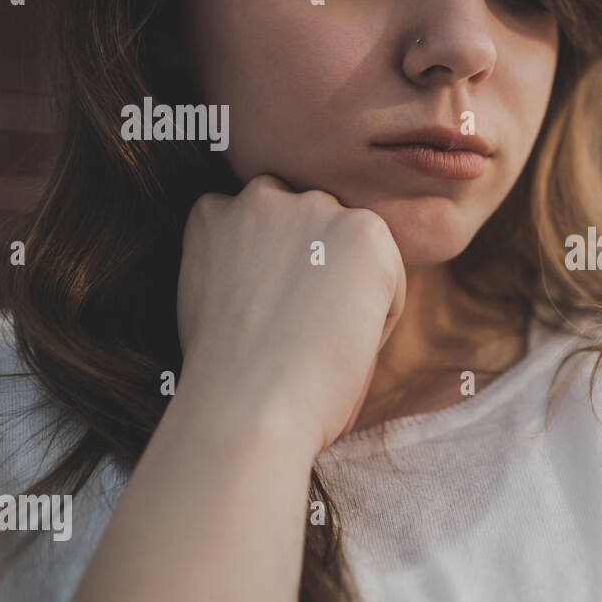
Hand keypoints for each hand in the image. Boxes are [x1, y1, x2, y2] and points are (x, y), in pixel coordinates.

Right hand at [176, 174, 405, 453]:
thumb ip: (241, 268)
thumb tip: (286, 278)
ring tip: (325, 346)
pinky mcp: (364, 231)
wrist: (248, 404)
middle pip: (315, 231)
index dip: (281, 279)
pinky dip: (382, 316)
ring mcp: (314, 209)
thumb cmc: (228, 380)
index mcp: (214, 212)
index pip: (269, 229)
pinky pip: (391, 275)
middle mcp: (261, 197)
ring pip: (354, 251)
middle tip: (308, 336)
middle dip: (320, 273)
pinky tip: (349, 346)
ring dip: (352, 292)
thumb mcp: (210, 302)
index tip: (278, 321)